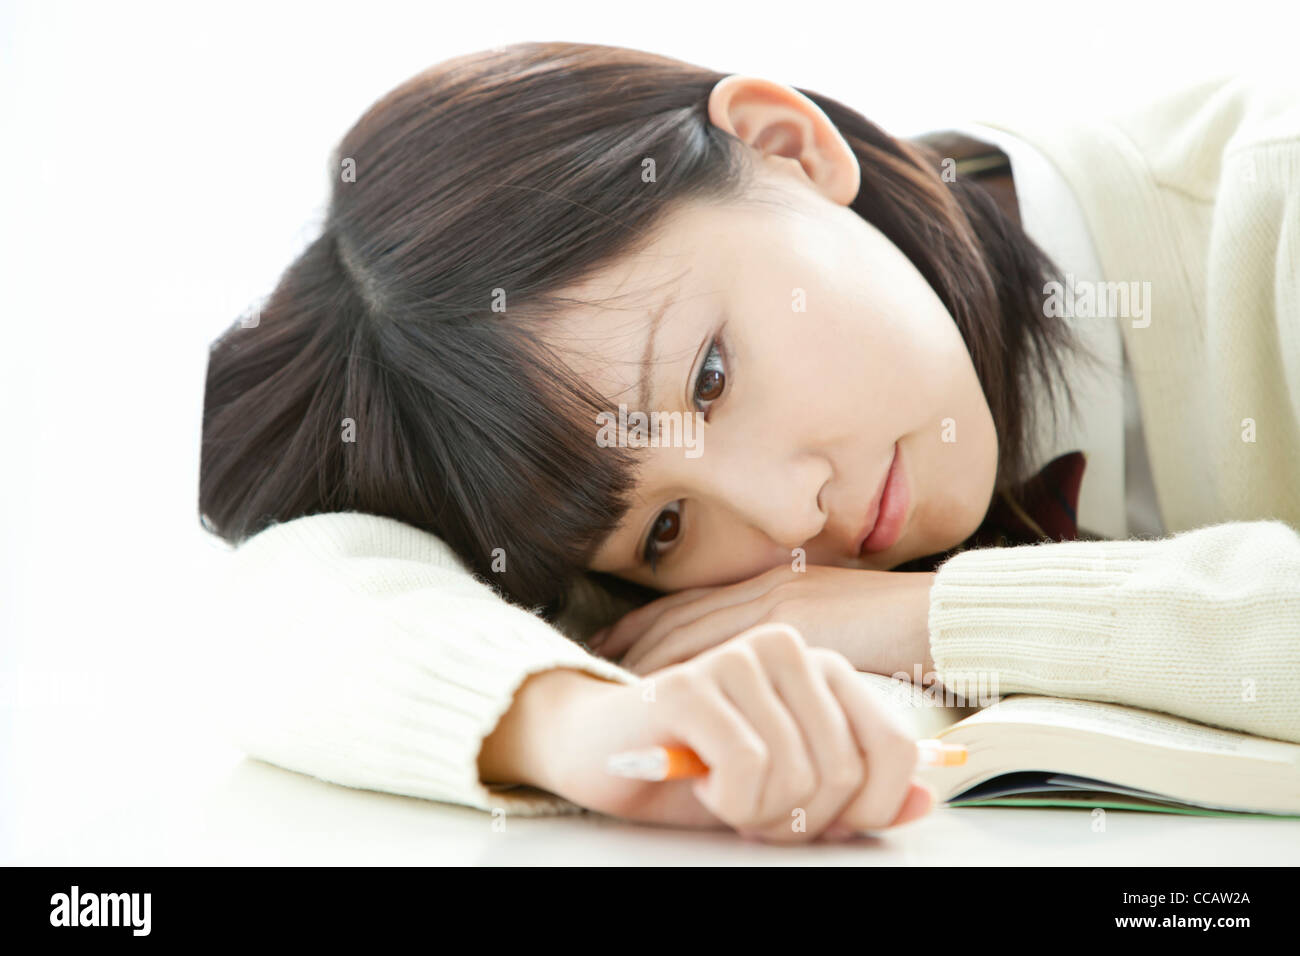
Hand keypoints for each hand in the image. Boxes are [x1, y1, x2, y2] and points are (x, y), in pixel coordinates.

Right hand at [538, 623, 934, 842]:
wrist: (592, 746)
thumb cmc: (691, 767)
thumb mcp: (788, 790)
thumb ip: (855, 794)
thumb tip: (926, 802)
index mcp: (822, 667)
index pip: (896, 749)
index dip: (867, 809)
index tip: (817, 820)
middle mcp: (787, 649)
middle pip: (845, 772)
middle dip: (802, 819)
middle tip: (754, 811)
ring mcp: (738, 659)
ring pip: (797, 774)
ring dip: (756, 813)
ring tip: (720, 792)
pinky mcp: (693, 683)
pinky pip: (748, 767)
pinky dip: (727, 800)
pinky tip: (698, 779)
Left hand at [588, 565, 936, 678]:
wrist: (942, 616)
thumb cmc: (895, 627)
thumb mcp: (833, 623)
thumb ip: (791, 637)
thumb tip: (760, 671)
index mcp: (772, 586)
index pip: (693, 604)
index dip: (648, 623)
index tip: (613, 642)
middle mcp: (765, 588)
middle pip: (681, 615)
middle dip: (634, 640)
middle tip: (592, 662)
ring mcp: (777, 605)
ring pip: (694, 632)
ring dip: (652, 658)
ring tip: (615, 686)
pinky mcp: (795, 627)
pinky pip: (729, 650)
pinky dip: (692, 670)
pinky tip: (667, 691)